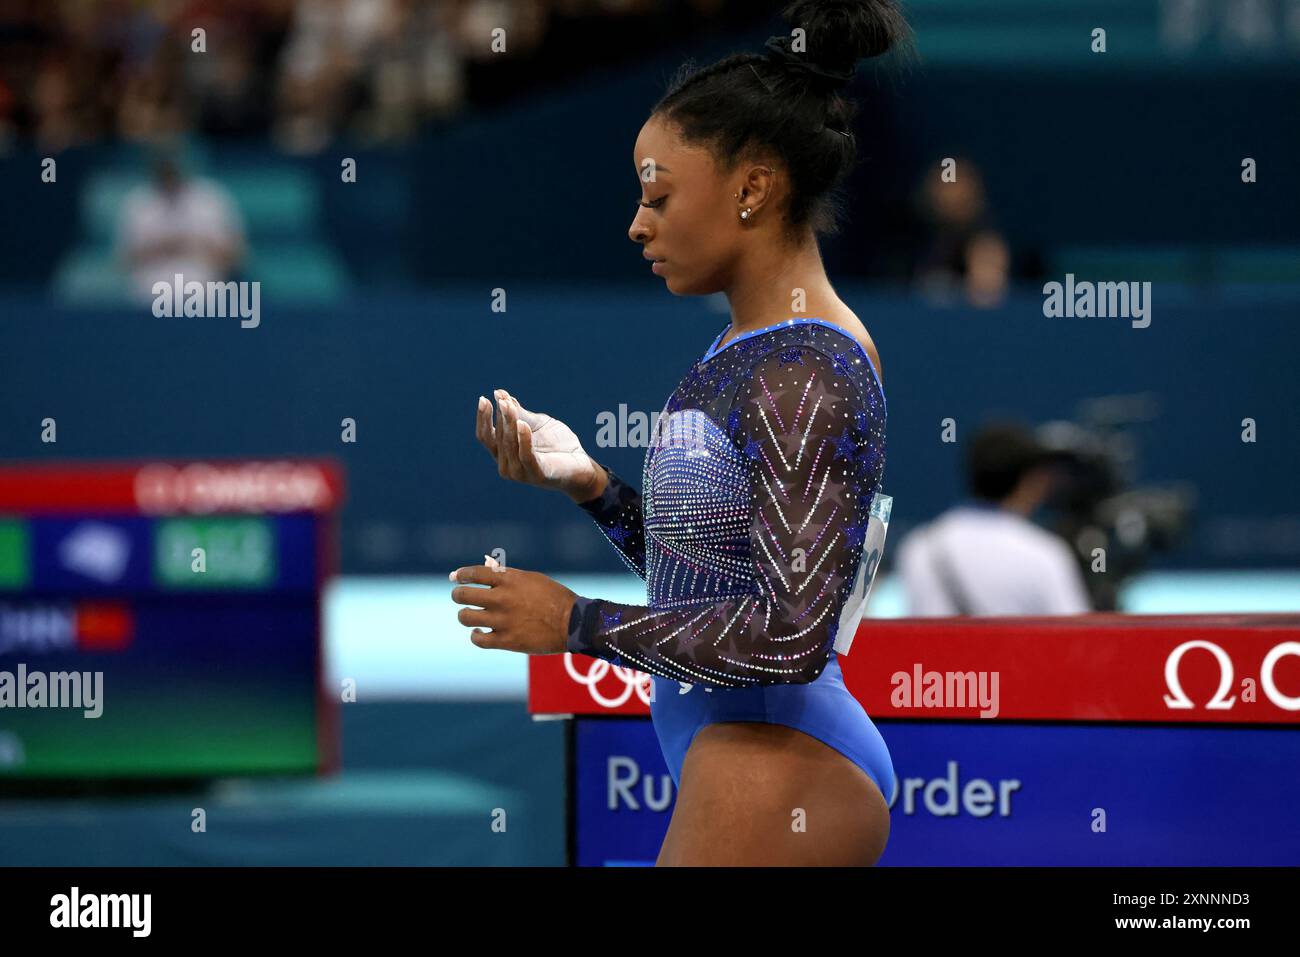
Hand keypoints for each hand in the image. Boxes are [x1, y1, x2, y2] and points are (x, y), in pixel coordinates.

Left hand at [449, 564, 576, 654]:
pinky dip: (475, 635)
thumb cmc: (554, 598)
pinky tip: (478, 633)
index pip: (474, 573)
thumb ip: (508, 576)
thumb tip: (486, 570)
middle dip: (458, 595)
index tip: (455, 577)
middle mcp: (502, 598)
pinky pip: (478, 639)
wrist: (573, 623)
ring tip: (468, 615)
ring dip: (464, 615)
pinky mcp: (507, 641)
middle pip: (464, 595)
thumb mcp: (531, 579)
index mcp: (509, 580)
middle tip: (459, 597)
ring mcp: (503, 620)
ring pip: (466, 617)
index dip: (461, 575)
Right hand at [475, 389, 605, 502]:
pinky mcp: (537, 475)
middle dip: (501, 417)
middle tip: (504, 400)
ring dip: (509, 424)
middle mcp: (507, 465)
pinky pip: (526, 455)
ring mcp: (520, 473)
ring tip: (509, 406)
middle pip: (498, 438)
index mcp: (503, 453)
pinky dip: (524, 439)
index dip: (483, 418)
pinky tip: (523, 424)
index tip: (483, 399)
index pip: (485, 436)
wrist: (582, 464)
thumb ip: (519, 413)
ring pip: (510, 445)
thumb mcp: (536, 424)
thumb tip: (499, 394)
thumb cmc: (557, 444)